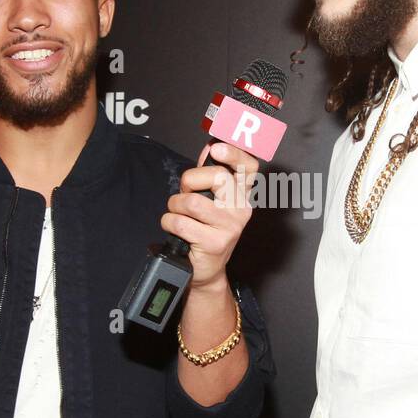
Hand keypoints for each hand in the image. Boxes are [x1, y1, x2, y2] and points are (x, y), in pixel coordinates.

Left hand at [160, 142, 258, 289]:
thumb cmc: (204, 229)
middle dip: (189, 181)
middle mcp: (241, 209)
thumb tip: (210, 147)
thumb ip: (209, 173)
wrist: (205, 269)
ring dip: (175, 206)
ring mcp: (231, 227)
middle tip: (186, 193)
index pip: (248, 167)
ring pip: (192, 202)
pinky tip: (175, 229)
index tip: (217, 150)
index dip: (234, 154)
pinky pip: (181, 222)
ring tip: (179, 214)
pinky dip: (169, 222)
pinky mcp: (215, 243)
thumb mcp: (210, 199)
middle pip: (217, 177)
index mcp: (242, 194)